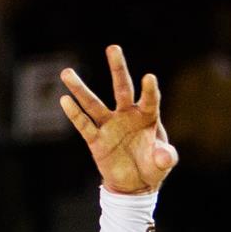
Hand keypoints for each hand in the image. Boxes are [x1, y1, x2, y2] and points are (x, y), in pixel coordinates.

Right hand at [61, 46, 178, 194]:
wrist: (135, 184)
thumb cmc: (152, 166)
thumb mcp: (163, 163)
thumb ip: (166, 157)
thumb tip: (164, 157)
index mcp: (147, 117)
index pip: (149, 100)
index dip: (149, 90)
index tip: (149, 77)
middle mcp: (127, 115)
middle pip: (122, 88)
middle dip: (118, 69)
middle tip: (113, 48)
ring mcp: (110, 125)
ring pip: (94, 104)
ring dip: (81, 89)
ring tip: (66, 73)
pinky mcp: (96, 140)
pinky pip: (84, 125)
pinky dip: (74, 114)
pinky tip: (64, 100)